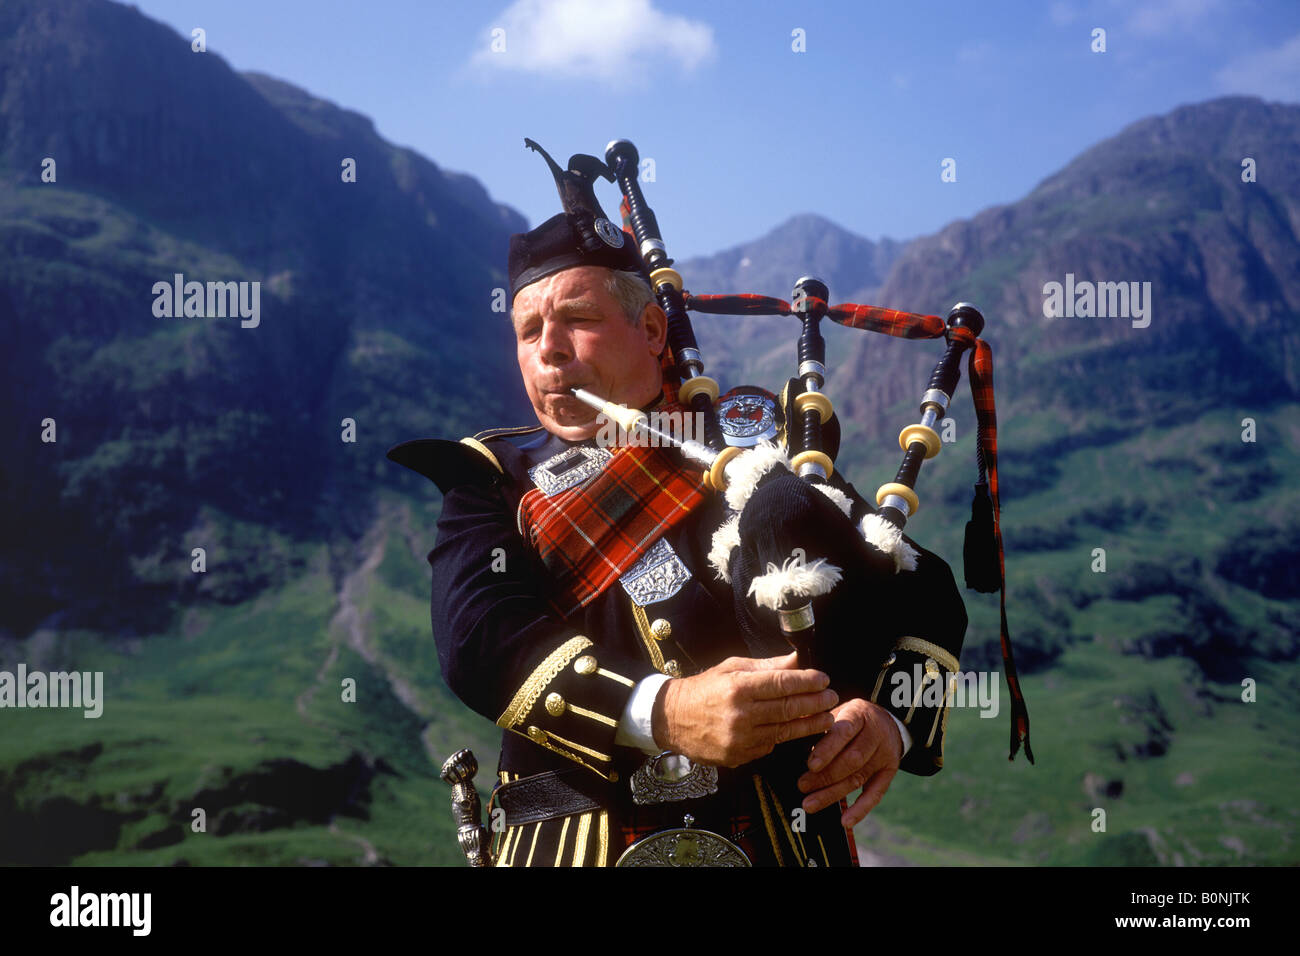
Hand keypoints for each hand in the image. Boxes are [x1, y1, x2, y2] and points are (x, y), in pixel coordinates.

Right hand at [652, 652, 837, 767]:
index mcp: (738, 686)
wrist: (671, 719)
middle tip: (832, 698)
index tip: (823, 678)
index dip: (806, 681)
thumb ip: (766, 666)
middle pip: (787, 708)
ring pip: (783, 731)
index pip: (782, 683)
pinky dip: (782, 737)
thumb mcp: (731, 667)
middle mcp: (739, 713)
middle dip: (815, 703)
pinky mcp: (737, 756)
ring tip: (827, 718)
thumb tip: (796, 660)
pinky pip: (768, 746)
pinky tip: (794, 730)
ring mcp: (739, 738)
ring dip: (809, 725)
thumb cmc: (704, 688)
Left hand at [797, 698, 901, 827]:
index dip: (827, 749)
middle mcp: (875, 734)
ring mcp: (884, 755)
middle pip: (852, 759)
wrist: (887, 721)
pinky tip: (844, 821)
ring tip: (810, 804)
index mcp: (859, 714)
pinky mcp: (889, 773)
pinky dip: (860, 810)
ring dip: (833, 793)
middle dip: (825, 775)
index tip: (810, 764)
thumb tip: (788, 733)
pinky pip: (875, 794)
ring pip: (858, 778)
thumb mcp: (836, 711)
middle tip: (802, 785)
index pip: (844, 732)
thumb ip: (816, 723)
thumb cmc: (850, 718)